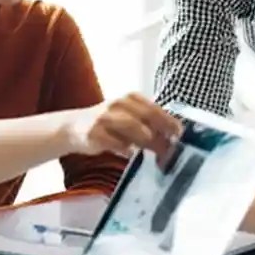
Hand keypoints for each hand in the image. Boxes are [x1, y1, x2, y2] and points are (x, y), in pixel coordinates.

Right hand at [65, 92, 181, 158]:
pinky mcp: (95, 133)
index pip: (155, 109)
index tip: (180, 136)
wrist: (74, 126)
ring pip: (133, 128)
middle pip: (146, 117)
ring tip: (157, 155)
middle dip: (162, 134)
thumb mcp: (129, 117)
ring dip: (148, 142)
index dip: (169, 123)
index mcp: (131, 98)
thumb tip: (173, 138)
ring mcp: (105, 118)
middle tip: (171, 149)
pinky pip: (116, 143)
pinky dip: (126, 150)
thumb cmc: (108, 123)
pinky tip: (131, 155)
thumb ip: (149, 124)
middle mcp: (119, 104)